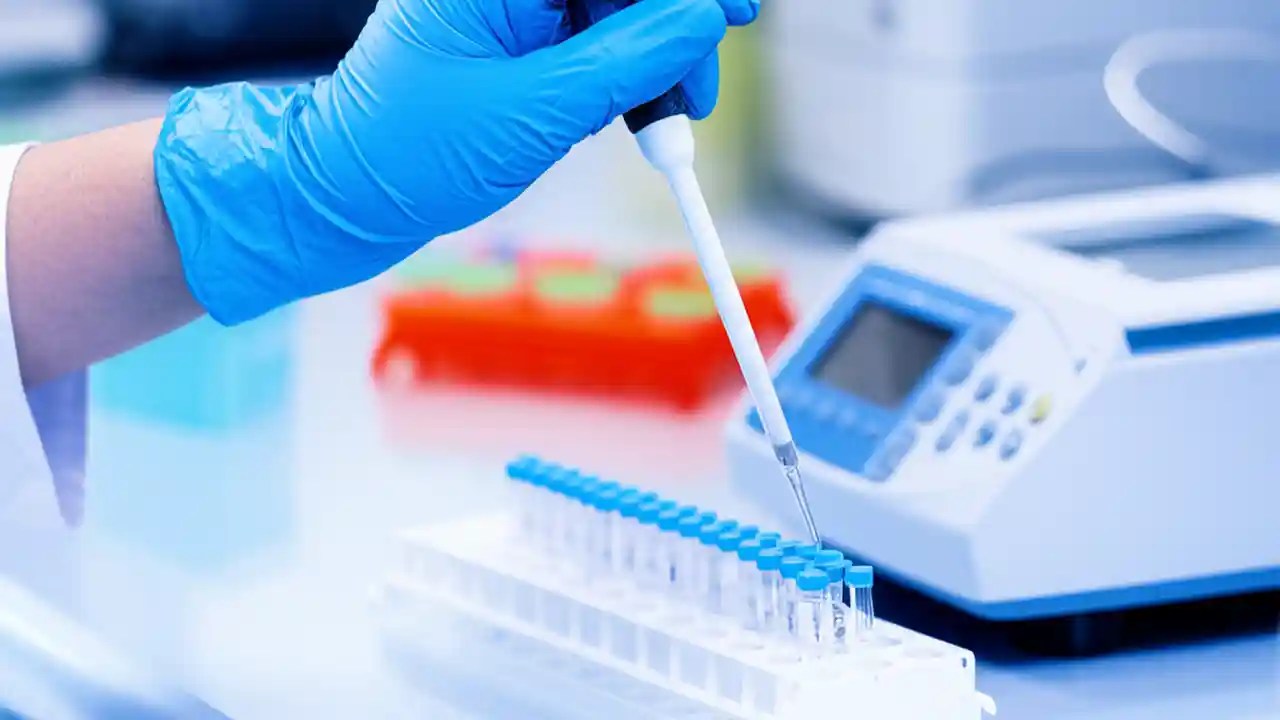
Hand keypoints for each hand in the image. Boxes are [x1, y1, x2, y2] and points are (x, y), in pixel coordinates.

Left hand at [156, 0, 758, 324]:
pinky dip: (621, 75)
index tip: (736, 12)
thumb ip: (629, 60)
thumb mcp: (535, 112)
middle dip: (671, 29)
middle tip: (694, 97)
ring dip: (653, 61)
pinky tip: (621, 114)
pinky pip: (594, 36)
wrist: (345, 195)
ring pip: (617, 9)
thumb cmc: (411, 153)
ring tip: (659, 124)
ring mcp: (510, 3)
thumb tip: (703, 16)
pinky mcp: (517, 33)